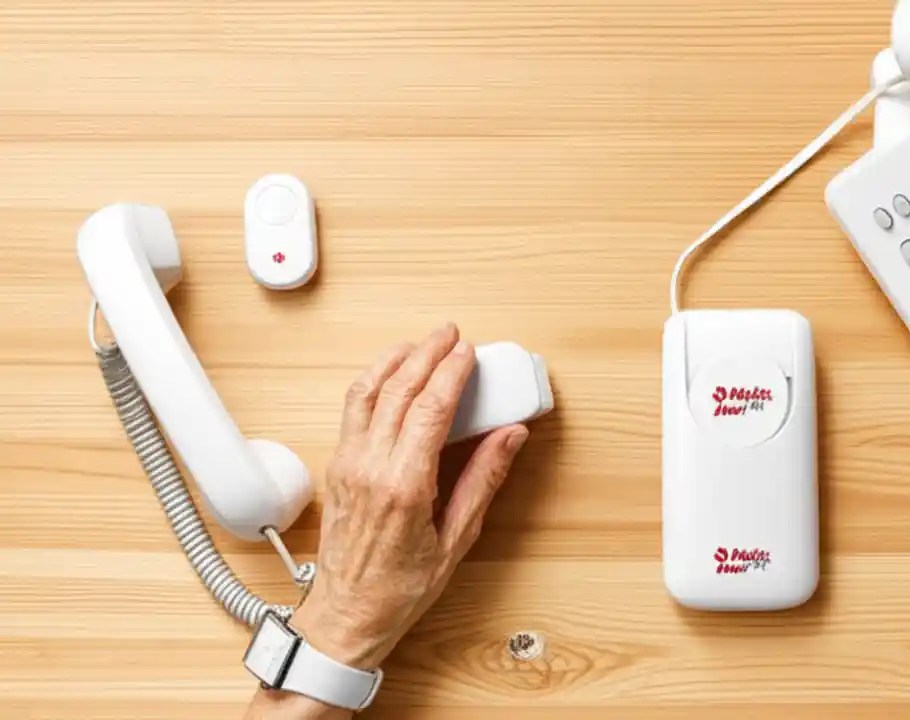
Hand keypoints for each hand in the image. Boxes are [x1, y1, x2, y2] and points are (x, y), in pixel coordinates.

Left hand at [291, 323, 528, 667]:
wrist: (346, 614)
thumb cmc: (400, 588)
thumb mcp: (456, 539)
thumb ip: (483, 481)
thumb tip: (509, 436)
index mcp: (404, 486)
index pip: (430, 409)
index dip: (451, 373)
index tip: (468, 352)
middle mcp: (369, 467)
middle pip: (398, 390)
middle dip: (426, 354)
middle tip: (450, 334)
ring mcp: (347, 464)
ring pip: (367, 392)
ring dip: (394, 360)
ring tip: (419, 344)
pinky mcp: (336, 467)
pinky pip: (352, 410)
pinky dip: (373, 382)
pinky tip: (389, 375)